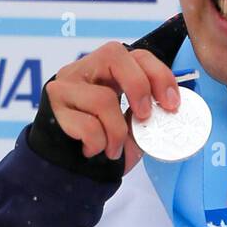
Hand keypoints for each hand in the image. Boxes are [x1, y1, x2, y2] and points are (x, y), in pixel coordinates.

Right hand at [46, 42, 181, 175]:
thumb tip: (168, 108)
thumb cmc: (104, 144)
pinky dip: (98, 143)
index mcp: (108, 70)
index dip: (159, 75)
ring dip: (116, 132)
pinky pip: (87, 125)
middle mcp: (84, 69)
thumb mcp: (132, 126)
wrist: (72, 171)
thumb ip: (147, 112)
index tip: (172, 104)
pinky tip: (93, 151)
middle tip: (145, 117)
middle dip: (138, 87)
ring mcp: (65, 85)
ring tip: (114, 149)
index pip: (137, 55)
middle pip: (114, 55)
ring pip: (102, 98)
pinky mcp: (54, 106)